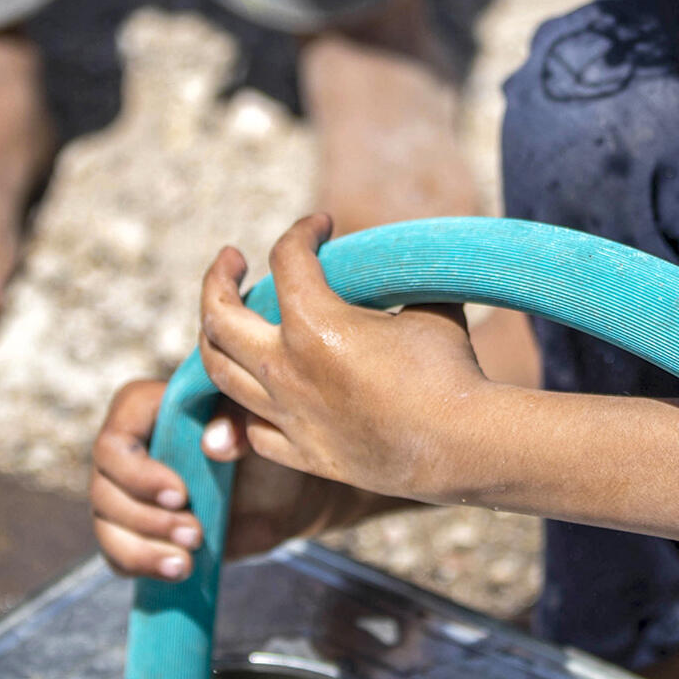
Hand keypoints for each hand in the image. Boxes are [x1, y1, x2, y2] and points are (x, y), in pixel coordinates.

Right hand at [88, 377, 358, 579]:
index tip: (180, 495)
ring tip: (187, 562)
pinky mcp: (136, 531)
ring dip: (143, 549)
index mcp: (146, 410)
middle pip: (104, 489)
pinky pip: (118, 554)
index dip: (138, 473)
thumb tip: (213, 442)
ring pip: (106, 525)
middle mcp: (126, 450)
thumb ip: (240, 420)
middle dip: (147, 519)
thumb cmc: (267, 443)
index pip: (115, 441)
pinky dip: (144, 565)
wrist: (284, 493)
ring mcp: (126, 493)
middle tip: (196, 534)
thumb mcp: (260, 424)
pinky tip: (179, 571)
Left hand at [198, 214, 497, 501]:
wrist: (463, 447)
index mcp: (314, 325)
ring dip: (215, 339)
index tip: (321, 225)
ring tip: (224, 320)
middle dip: (217, 279)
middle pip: (216, 317)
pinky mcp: (302, 453)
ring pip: (218, 374)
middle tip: (232, 260)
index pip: (287, 258)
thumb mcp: (427, 308)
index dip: (303, 231)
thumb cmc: (449, 372)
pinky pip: (253, 427)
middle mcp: (287, 370)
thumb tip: (398, 259)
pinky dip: (248, 405)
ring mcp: (288, 415)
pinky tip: (260, 389)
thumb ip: (399, 280)